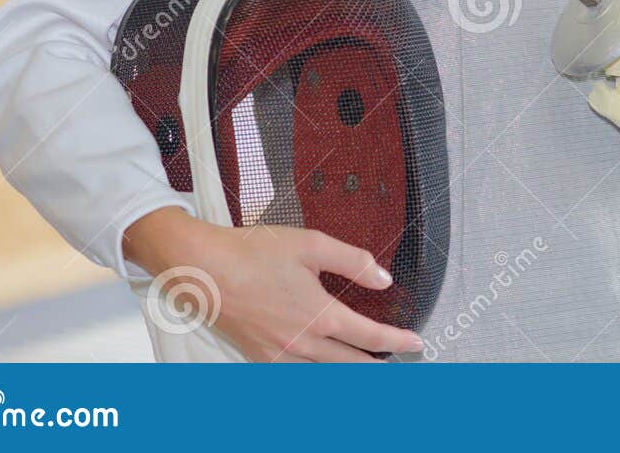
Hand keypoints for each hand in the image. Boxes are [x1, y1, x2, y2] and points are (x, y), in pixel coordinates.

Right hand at [123, 207, 422, 361]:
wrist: (203, 270)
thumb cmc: (254, 253)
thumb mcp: (312, 245)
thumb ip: (353, 261)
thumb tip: (385, 278)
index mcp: (320, 315)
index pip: (370, 336)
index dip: (397, 341)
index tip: (416, 342)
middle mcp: (303, 343)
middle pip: (352, 365)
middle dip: (380, 366)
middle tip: (400, 362)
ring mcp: (280, 355)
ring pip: (325, 375)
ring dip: (350, 373)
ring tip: (369, 368)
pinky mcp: (260, 358)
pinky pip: (298, 375)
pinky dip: (317, 375)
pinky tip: (324, 368)